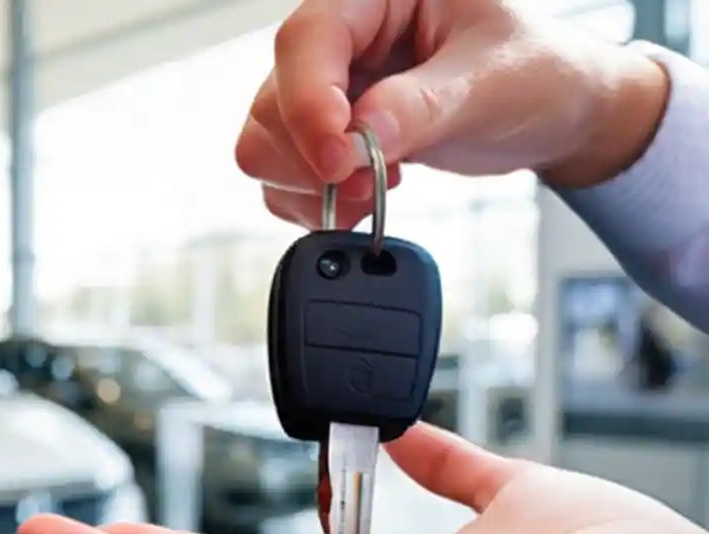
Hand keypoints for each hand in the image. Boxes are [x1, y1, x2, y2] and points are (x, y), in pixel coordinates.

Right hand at [236, 0, 669, 228]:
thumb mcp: (492, 82)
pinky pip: (282, 178)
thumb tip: (362, 136)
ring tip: (376, 188)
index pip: (307, 40)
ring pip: (265, 143)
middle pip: (272, 101)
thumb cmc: (537, 72)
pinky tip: (364, 200)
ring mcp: (328, 90)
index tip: (340, 159)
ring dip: (310, 185)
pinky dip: (314, 204)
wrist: (559, 111)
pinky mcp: (325, 137)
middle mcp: (341, 40)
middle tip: (373, 182)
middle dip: (313, 157)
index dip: (310, 104)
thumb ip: (423, 106)